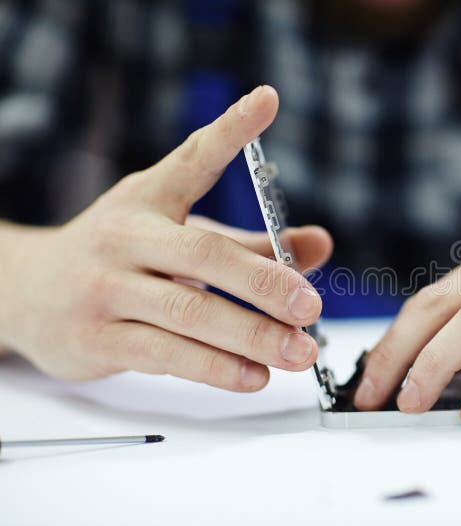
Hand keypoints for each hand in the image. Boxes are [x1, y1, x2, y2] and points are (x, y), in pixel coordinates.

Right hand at [0, 86, 332, 390]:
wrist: (26, 293)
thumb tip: (319, 245)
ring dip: (251, 335)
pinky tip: (254, 377)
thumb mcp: (179, 236)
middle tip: (311, 305)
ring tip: (298, 352)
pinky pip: (164, 354)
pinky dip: (215, 368)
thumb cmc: (124, 259)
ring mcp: (105, 287)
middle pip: (203, 254)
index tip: (267, 100)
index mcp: (149, 198)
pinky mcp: (96, 338)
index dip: (230, 130)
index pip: (193, 158)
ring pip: (188, 311)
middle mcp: (125, 236)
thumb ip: (251, 246)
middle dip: (264, 282)